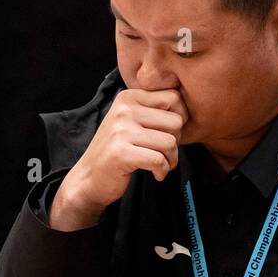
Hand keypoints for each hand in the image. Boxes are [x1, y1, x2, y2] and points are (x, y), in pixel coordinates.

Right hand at [49, 88, 187, 230]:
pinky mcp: (121, 153)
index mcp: (128, 97)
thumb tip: (188, 106)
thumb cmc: (117, 151)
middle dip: (176, 141)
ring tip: (160, 165)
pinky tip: (155, 174)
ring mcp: (121, 131)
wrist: (89, 178)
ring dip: (171, 160)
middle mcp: (124, 110)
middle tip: (163, 153)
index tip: (168, 134)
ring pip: (170, 142)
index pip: (173, 97)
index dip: (180, 118)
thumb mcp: (131, 121)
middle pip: (176, 121)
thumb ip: (153, 110)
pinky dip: (162, 171)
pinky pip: (159, 160)